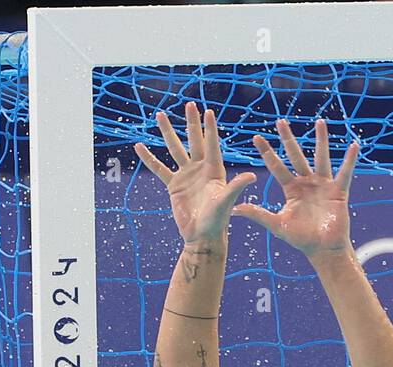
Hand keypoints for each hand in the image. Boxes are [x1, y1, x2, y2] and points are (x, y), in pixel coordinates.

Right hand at [134, 102, 256, 245]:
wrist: (201, 235)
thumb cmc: (217, 220)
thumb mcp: (226, 202)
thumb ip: (236, 187)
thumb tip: (252, 176)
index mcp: (214, 170)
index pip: (212, 144)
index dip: (210, 129)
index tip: (208, 111)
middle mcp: (200, 169)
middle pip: (194, 140)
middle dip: (191, 123)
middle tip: (189, 105)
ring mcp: (186, 175)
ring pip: (175, 149)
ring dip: (168, 132)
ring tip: (160, 115)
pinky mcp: (174, 185)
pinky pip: (159, 168)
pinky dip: (149, 158)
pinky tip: (140, 146)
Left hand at [233, 118, 359, 261]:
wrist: (322, 249)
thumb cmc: (301, 238)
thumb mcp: (276, 225)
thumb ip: (258, 214)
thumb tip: (234, 209)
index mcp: (291, 189)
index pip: (277, 167)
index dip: (267, 152)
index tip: (256, 137)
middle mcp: (306, 182)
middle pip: (296, 155)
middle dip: (288, 139)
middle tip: (280, 121)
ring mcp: (323, 185)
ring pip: (321, 157)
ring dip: (321, 140)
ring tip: (320, 122)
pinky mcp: (338, 191)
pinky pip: (345, 173)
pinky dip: (349, 160)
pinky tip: (354, 146)